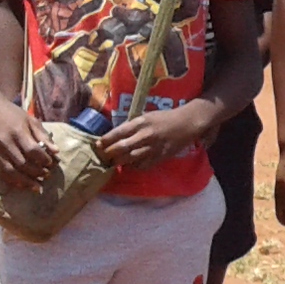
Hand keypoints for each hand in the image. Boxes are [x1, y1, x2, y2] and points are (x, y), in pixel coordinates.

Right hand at [0, 99, 54, 190]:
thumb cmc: (13, 114)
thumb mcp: (31, 120)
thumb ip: (43, 136)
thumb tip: (56, 152)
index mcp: (17, 131)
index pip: (32, 150)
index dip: (43, 159)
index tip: (51, 163)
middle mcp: (4, 142)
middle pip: (22, 163)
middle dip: (37, 172)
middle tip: (47, 175)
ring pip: (10, 171)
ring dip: (25, 181)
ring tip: (37, 186)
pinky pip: (0, 173)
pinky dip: (12, 181)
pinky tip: (22, 185)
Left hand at [99, 103, 217, 169]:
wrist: (187, 123)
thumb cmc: (165, 118)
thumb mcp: (146, 117)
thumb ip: (132, 126)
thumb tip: (115, 137)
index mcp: (140, 122)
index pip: (117, 133)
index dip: (105, 141)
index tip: (97, 145)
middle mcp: (145, 135)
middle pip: (121, 148)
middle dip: (109, 154)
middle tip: (102, 157)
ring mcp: (153, 147)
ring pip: (130, 158)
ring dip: (119, 162)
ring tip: (113, 163)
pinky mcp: (160, 156)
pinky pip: (143, 165)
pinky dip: (134, 166)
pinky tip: (131, 165)